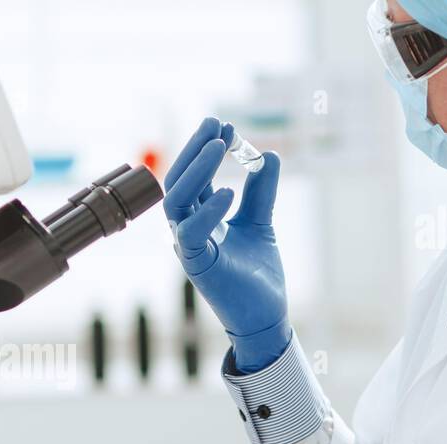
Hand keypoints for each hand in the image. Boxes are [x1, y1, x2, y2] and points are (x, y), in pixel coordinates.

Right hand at [164, 117, 290, 372]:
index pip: (193, 176)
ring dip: (197, 171)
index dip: (204, 149)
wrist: (265, 314)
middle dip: (194, 150)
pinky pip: (192, 233)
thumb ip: (261, 191)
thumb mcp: (260, 222)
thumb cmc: (256, 274)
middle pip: (178, 181)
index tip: (224, 125)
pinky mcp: (198, 265)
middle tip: (217, 124)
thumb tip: (268, 155)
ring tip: (219, 146)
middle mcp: (188, 229)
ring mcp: (189, 247)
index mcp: (199, 218)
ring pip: (177, 202)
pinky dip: (207, 211)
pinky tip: (228, 192)